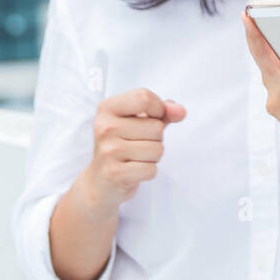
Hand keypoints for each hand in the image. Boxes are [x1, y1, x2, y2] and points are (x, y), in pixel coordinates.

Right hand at [83, 88, 186, 210]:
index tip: (152, 118)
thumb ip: (163, 111)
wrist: (99, 181)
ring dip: (153, 157)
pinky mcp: (115, 173)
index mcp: (107, 109)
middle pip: (156, 127)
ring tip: (134, 158)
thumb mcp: (139, 122)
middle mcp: (104, 127)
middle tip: (136, 146)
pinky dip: (148, 172)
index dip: (158, 109)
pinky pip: (151, 169)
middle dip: (156, 139)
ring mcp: (108, 150)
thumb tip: (181, 111)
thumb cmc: (123, 146)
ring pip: (157, 150)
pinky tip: (133, 171)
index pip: (144, 97)